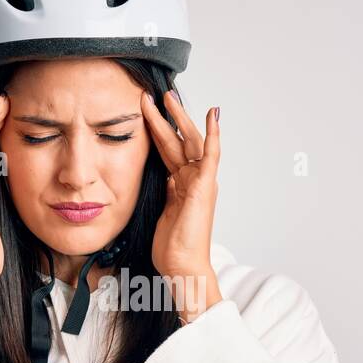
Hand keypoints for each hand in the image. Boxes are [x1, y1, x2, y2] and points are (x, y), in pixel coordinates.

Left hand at [141, 90, 223, 319]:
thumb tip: (163, 179)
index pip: (170, 152)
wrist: (183, 266)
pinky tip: (213, 115)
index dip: (159, 132)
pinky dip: (213, 135)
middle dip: (167, 118)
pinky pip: (211, 155)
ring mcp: (201, 182)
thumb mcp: (163, 214)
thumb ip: (165, 194)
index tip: (148, 113)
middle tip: (156, 95)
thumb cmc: (173, 248)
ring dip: (179, 118)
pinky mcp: (204, 186)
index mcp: (182, 186)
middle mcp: (193, 180)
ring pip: (189, 142)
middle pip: (179, 141)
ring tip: (168, 97)